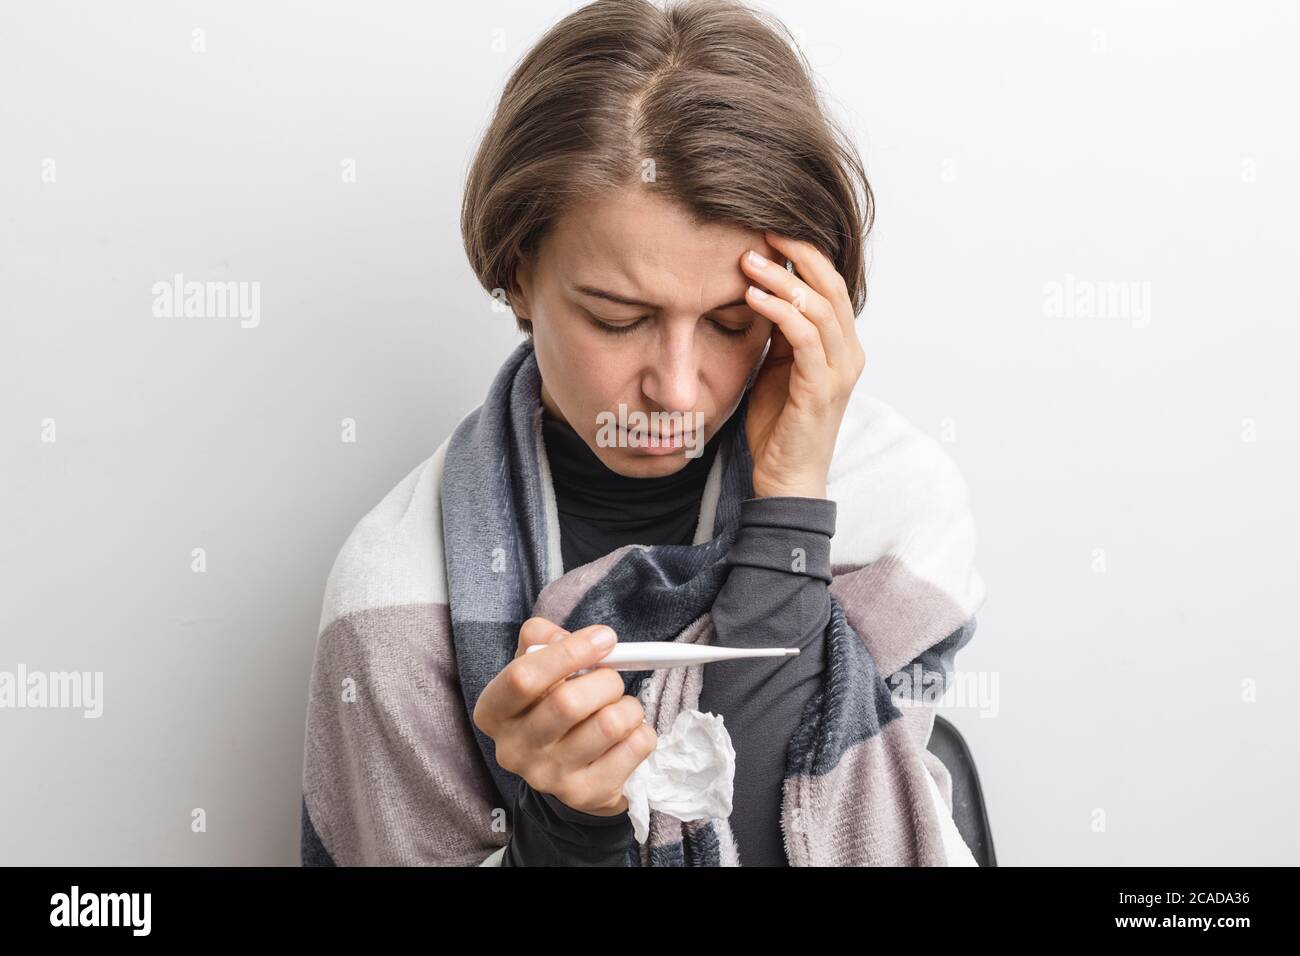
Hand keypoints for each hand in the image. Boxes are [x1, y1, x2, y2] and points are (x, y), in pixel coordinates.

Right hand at [472, 617, 657, 815]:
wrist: (567, 769)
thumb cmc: (549, 703)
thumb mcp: (535, 666)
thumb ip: (541, 639)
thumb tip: (575, 638)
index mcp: (493, 713)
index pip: (523, 678)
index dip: (569, 652)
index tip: (605, 638)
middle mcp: (513, 750)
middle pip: (568, 703)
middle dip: (605, 680)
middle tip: (613, 679)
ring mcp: (548, 778)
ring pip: (609, 725)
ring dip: (628, 706)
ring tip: (621, 708)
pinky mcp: (585, 795)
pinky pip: (635, 746)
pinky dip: (642, 730)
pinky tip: (627, 734)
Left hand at [740, 231, 865, 499]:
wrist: (785, 478)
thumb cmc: (778, 424)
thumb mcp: (776, 366)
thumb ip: (778, 331)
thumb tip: (760, 287)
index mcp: (842, 345)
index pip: (830, 284)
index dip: (803, 254)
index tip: (768, 231)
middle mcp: (849, 353)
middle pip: (831, 286)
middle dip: (796, 255)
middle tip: (761, 232)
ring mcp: (839, 371)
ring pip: (819, 307)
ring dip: (781, 279)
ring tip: (747, 261)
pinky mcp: (820, 389)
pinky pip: (804, 338)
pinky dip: (779, 312)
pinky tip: (752, 297)